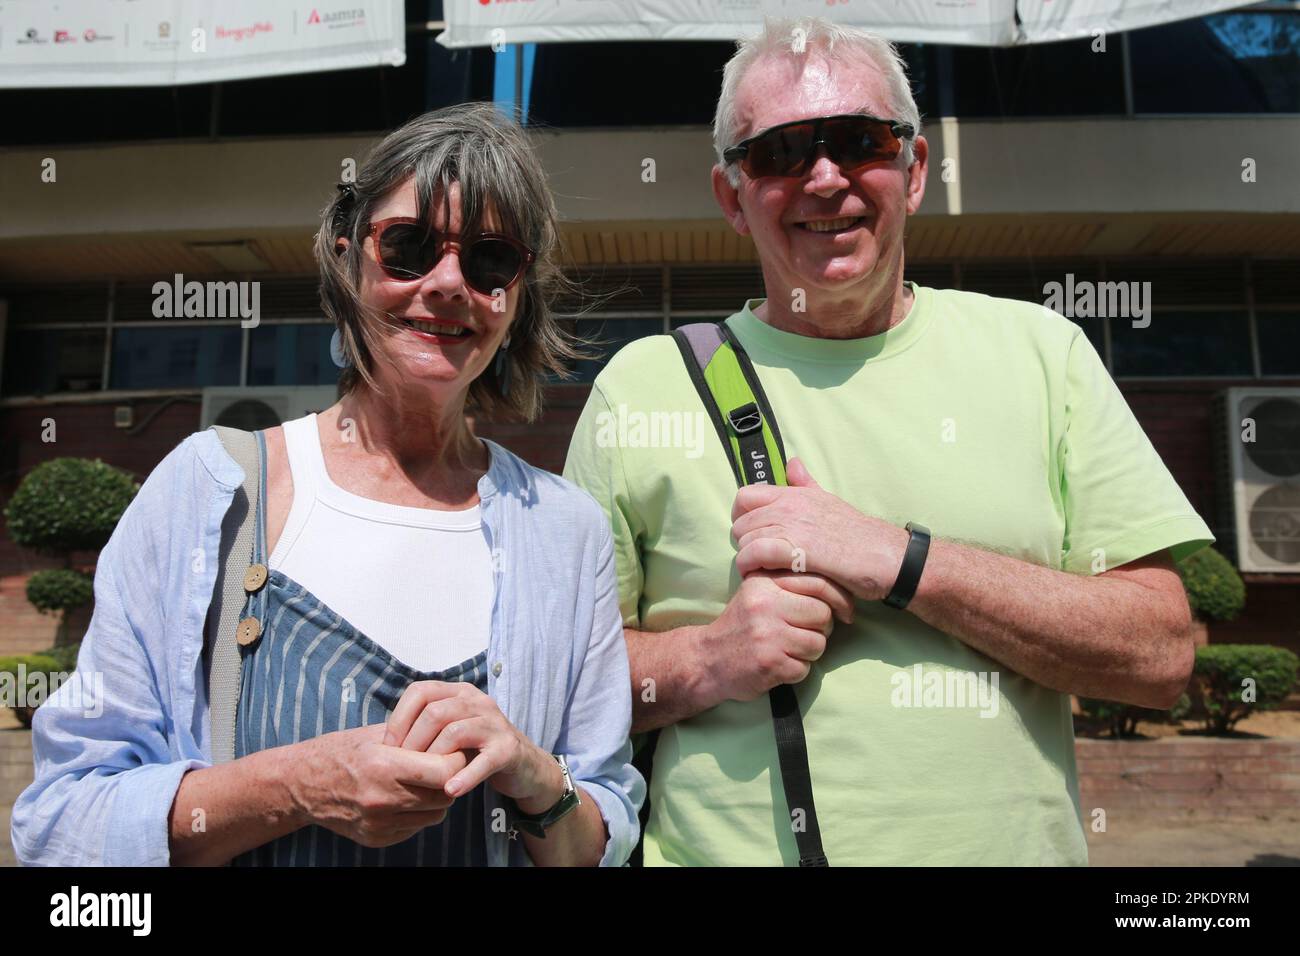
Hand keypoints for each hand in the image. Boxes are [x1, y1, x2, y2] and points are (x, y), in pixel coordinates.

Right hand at [292, 723, 467, 847]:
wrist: (301, 784)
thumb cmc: (342, 751)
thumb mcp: (376, 735)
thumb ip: (416, 737)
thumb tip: (453, 736)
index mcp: (384, 767)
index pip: (444, 771)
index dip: (455, 760)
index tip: (452, 752)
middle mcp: (382, 800)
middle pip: (443, 796)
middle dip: (450, 780)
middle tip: (443, 766)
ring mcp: (378, 824)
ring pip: (434, 815)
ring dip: (436, 799)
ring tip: (423, 782)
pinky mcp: (375, 839)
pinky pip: (415, 828)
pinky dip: (417, 814)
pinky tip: (404, 797)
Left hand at [384, 681, 561, 813]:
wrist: (523, 766)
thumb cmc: (477, 749)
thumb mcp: (451, 730)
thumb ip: (425, 726)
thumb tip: (383, 738)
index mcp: (458, 692)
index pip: (420, 691)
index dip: (399, 717)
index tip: (388, 746)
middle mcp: (477, 701)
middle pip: (434, 712)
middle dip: (413, 742)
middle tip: (403, 766)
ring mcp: (494, 723)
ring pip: (455, 731)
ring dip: (433, 758)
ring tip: (424, 779)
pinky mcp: (508, 748)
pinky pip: (483, 761)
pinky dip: (465, 777)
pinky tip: (451, 791)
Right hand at [696, 569, 854, 703]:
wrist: (707, 660)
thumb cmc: (741, 626)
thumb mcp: (758, 593)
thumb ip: (790, 584)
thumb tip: (839, 586)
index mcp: (764, 582)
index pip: (818, 582)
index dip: (840, 598)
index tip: (846, 611)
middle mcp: (765, 604)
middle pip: (822, 614)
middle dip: (822, 628)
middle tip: (806, 634)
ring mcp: (767, 634)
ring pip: (818, 643)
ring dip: (809, 652)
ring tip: (789, 650)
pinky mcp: (769, 663)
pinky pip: (805, 669)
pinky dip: (796, 671)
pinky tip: (779, 665)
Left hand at [731, 457, 909, 600]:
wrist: (887, 557)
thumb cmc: (858, 536)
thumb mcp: (829, 501)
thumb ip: (806, 484)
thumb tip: (793, 463)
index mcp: (795, 494)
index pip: (745, 496)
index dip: (741, 517)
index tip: (751, 534)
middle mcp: (790, 505)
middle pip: (740, 521)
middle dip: (744, 542)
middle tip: (757, 559)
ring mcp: (793, 526)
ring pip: (744, 538)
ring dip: (747, 558)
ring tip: (760, 570)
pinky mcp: (796, 550)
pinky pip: (754, 553)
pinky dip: (750, 566)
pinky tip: (760, 575)